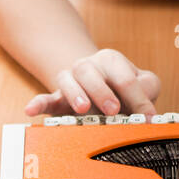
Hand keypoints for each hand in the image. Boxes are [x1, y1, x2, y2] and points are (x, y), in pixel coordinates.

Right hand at [24, 48, 160, 119]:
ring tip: (84, 109)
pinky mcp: (58, 98)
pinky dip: (37, 103)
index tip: (148, 118)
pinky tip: (30, 110)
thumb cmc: (123, 87)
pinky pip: (45, 98)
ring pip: (67, 79)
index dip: (138, 98)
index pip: (125, 77)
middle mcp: (88, 66)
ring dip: (75, 93)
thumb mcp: (143, 83)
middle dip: (102, 90)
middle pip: (90, 71)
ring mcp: (71, 81)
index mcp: (111, 60)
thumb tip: (147, 105)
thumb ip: (148, 88)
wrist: (99, 87)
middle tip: (114, 110)